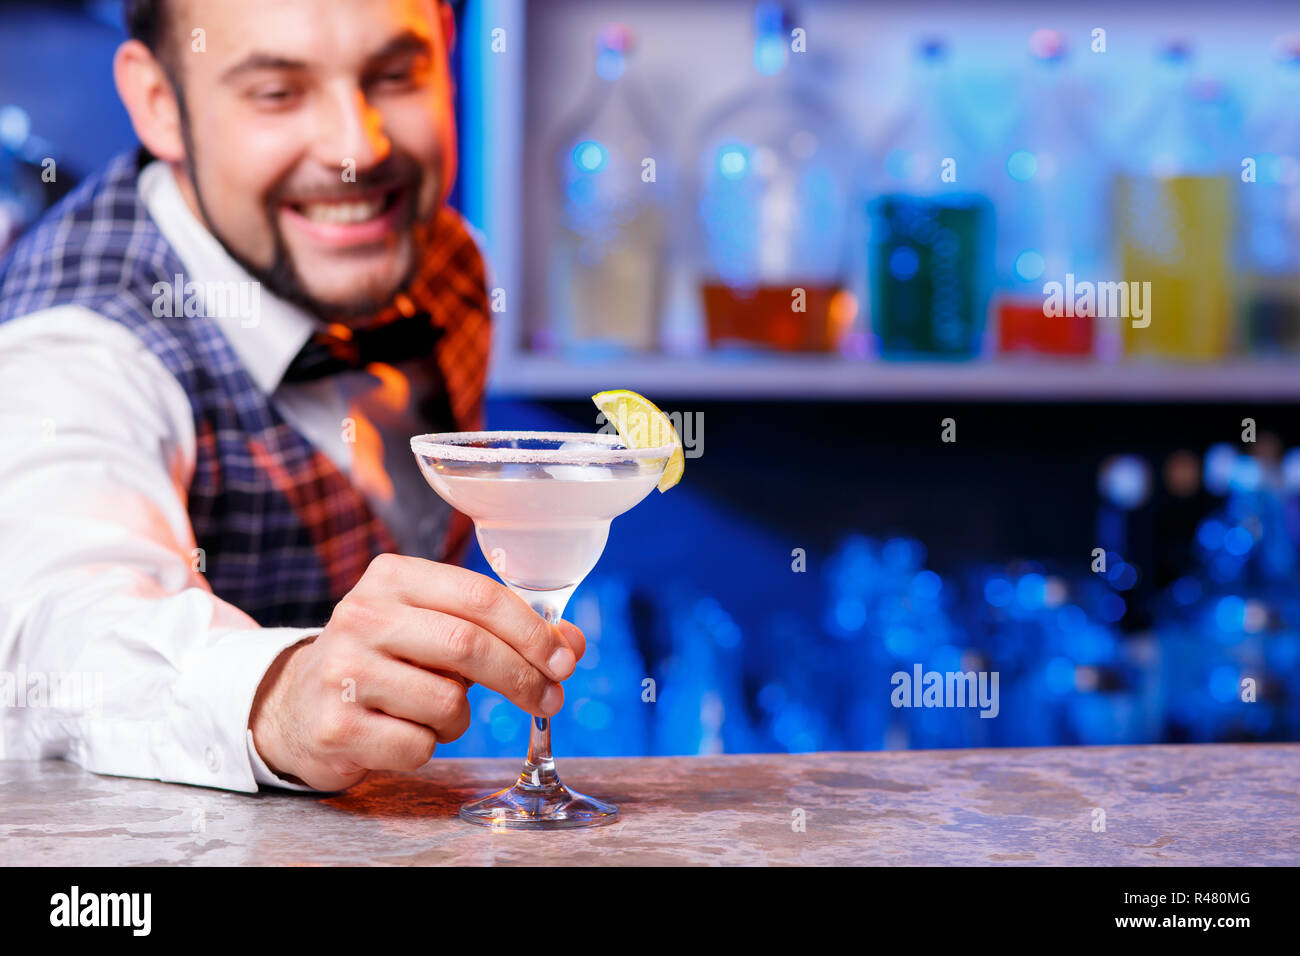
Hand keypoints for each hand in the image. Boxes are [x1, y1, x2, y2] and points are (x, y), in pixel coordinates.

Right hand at [248, 553, 585, 790]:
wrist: (298, 704)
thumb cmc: (387, 660)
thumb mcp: (437, 627)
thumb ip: (503, 629)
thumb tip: (571, 644)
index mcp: (392, 578)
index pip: (479, 596)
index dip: (532, 631)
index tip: (563, 660)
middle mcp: (361, 615)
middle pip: (467, 645)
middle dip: (521, 677)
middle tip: (549, 698)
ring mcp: (343, 671)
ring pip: (447, 701)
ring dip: (461, 718)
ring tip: (438, 710)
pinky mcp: (335, 725)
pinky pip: (419, 745)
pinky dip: (428, 745)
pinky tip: (402, 730)